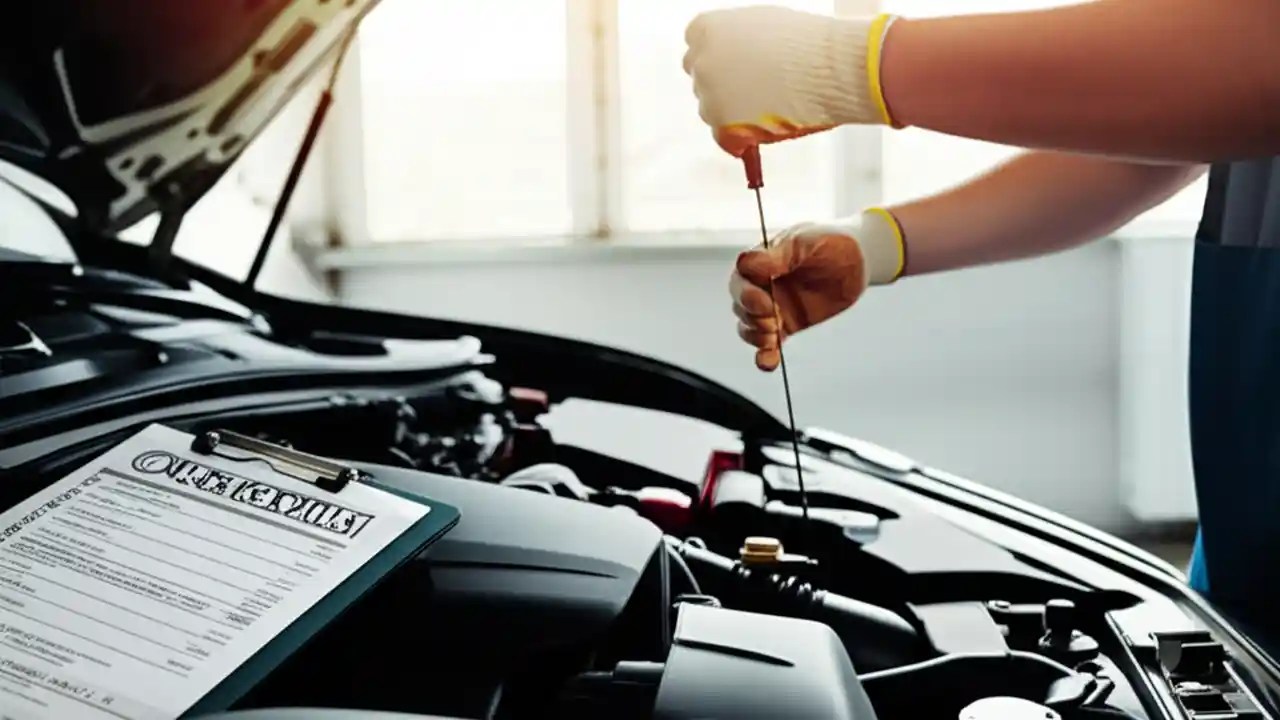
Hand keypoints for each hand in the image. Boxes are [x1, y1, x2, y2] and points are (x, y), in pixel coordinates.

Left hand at [683, 6, 898, 155]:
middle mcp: (702, 60)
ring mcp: (709, 94)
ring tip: (766, 108)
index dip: (718, 58)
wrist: (826, 69)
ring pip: (710, 109)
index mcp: (707, 28)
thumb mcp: (763, 25)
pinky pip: (723, 138)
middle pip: (702, 77)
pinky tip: (755, 136)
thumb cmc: (807, 44)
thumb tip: (738, 57)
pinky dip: (738, 139)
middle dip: (722, 84)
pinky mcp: (722, 124)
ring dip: (731, 111)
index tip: (731, 67)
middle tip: (750, 90)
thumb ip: (739, 40)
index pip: (697, 46)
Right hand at [731, 210, 903, 370]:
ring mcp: (773, 305)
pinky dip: (765, 355)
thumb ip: (781, 254)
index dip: (746, 290)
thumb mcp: (808, 241)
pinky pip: (769, 343)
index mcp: (764, 259)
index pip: (742, 275)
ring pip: (749, 325)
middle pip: (740, 302)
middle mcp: (763, 283)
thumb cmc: (832, 242)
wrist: (858, 260)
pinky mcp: (786, 325)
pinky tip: (768, 362)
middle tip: (771, 317)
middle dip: (750, 314)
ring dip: (755, 334)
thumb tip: (749, 263)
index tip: (763, 299)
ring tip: (771, 337)